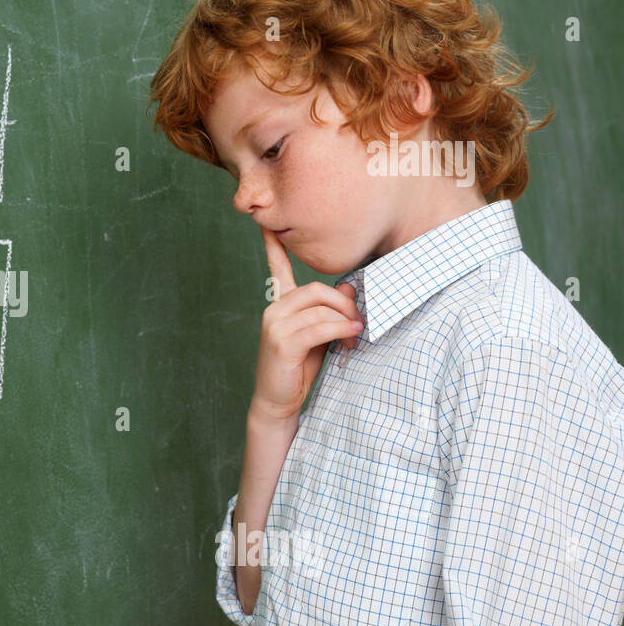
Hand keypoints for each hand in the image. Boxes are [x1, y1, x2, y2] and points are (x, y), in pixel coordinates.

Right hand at [250, 227, 363, 421]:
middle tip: (358, 321)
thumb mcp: (319, 335)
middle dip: (344, 302)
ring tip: (356, 336)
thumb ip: (330, 312)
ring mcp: (275, 326)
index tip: (267, 224)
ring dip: (346, 320)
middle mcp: (274, 310)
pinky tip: (351, 335)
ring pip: (320, 307)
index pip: (277, 268)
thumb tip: (349, 288)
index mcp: (280, 305)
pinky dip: (340, 329)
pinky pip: (319, 327)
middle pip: (316, 288)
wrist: (278, 401)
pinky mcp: (281, 343)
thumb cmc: (298, 367)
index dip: (273, 246)